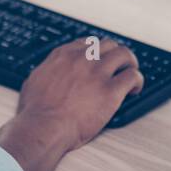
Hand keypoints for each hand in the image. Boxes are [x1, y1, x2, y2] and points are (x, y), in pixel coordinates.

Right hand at [17, 39, 142, 151]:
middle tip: (120, 66)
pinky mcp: (111, 91)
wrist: (44, 127)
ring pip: (124, 55)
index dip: (98, 52)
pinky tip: (134, 90)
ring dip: (130, 63)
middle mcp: (82, 59)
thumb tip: (48, 72)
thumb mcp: (34, 81)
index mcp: (63, 55)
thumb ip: (47, 71)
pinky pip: (132, 77)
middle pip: (109, 45)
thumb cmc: (36, 111)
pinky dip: (136, 81)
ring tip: (131, 74)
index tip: (101, 60)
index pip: (88, 43)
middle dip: (116, 54)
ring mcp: (98, 73)